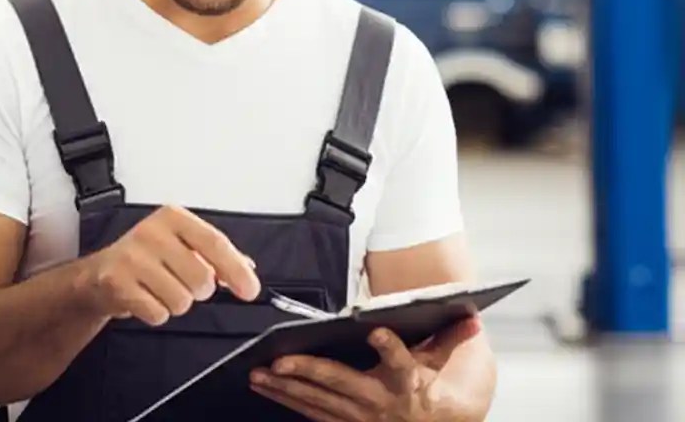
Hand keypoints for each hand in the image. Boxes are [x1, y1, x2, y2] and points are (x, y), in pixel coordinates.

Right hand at [80, 205, 260, 325]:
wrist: (97, 275)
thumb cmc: (144, 259)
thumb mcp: (180, 245)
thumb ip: (215, 255)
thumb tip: (247, 269)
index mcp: (172, 217)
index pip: (214, 243)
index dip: (236, 270)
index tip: (250, 290)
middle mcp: (151, 233)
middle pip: (201, 279)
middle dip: (198, 290)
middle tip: (181, 283)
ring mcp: (132, 258)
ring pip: (182, 301)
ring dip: (175, 303)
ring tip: (158, 290)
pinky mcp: (117, 283)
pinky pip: (159, 313)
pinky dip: (156, 313)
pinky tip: (144, 298)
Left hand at [249, 317, 485, 421]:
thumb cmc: (452, 394)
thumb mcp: (457, 363)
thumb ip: (455, 336)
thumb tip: (470, 315)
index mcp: (412, 382)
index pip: (401, 360)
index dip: (388, 347)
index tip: (375, 333)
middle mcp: (384, 403)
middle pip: (342, 383)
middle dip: (308, 372)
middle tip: (279, 361)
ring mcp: (365, 418)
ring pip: (320, 402)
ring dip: (286, 389)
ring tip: (257, 375)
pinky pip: (316, 415)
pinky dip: (291, 402)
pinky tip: (269, 390)